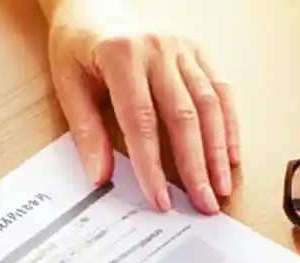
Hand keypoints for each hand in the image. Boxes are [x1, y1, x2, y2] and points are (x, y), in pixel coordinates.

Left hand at [44, 0, 238, 214]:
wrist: (94, 1)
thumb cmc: (79, 44)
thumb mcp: (68, 84)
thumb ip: (85, 131)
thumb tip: (100, 176)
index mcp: (121, 55)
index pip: (141, 121)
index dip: (152, 165)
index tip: (161, 200)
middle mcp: (158, 48)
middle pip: (183, 116)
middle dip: (195, 167)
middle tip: (204, 205)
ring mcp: (183, 46)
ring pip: (209, 104)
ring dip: (218, 151)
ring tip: (220, 188)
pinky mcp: (199, 49)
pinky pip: (221, 89)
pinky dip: (229, 125)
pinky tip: (232, 156)